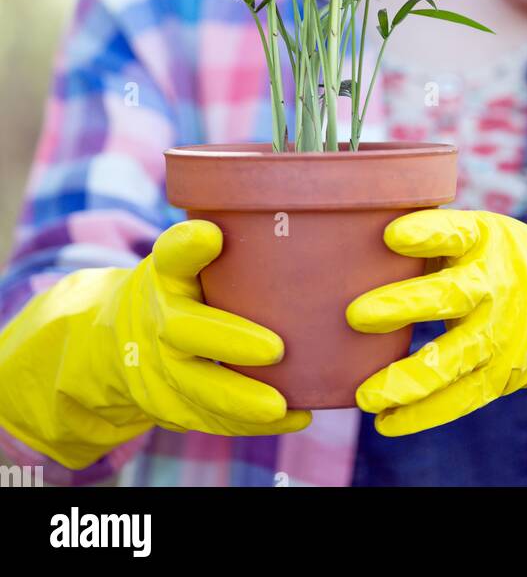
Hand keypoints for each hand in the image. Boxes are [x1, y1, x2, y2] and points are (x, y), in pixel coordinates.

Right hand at [0, 219, 310, 468]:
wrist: (123, 340)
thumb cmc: (186, 287)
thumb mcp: (196, 257)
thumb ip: (231, 242)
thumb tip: (293, 212)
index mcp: (165, 273)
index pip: (170, 254)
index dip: (188, 245)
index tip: (211, 235)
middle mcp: (157, 318)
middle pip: (183, 331)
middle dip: (228, 342)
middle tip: (276, 349)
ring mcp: (158, 366)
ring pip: (194, 387)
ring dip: (239, 399)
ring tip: (281, 405)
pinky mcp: (170, 404)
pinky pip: (208, 418)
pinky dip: (248, 423)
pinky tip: (294, 417)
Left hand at [346, 209, 526, 435]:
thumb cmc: (505, 258)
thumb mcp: (482, 234)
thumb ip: (432, 241)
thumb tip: (349, 247)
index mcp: (487, 240)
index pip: (455, 232)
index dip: (425, 233)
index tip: (390, 235)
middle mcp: (500, 283)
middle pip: (451, 297)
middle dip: (404, 306)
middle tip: (356, 314)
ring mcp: (506, 333)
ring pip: (456, 359)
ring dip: (408, 379)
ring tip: (365, 395)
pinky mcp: (508, 374)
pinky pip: (464, 397)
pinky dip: (425, 413)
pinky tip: (387, 422)